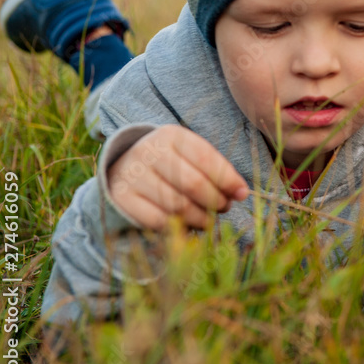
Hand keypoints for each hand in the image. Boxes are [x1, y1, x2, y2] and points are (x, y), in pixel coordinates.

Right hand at [106, 125, 249, 230]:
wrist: (126, 166)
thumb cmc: (171, 162)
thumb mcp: (192, 155)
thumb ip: (217, 170)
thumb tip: (241, 192)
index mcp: (171, 136)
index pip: (206, 158)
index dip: (227, 179)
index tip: (242, 193)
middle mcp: (149, 152)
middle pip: (193, 184)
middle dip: (215, 200)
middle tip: (224, 207)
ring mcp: (132, 175)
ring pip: (177, 205)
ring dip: (200, 217)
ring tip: (209, 219)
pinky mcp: (122, 197)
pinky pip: (158, 220)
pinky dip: (178, 227)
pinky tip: (188, 226)